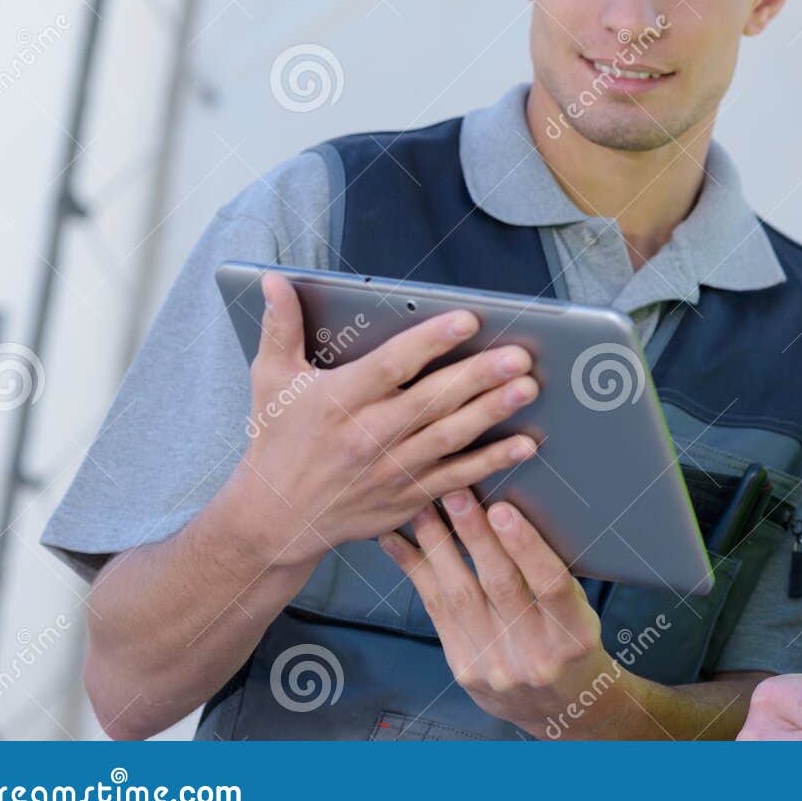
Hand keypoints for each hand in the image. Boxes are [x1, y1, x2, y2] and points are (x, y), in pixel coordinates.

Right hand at [224, 271, 542, 567]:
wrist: (274, 519)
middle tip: (519, 356)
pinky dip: (492, 462)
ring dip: (493, 413)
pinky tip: (524, 444)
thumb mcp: (272, 381)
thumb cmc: (277, 442)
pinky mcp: (408, 495)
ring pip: (451, 436)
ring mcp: (392, 468)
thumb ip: (281, 328)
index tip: (468, 320)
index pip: (393, 365)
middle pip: (433, 400)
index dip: (431, 341)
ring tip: (528, 388)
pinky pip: (457, 477)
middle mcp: (369, 434)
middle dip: (479, 377)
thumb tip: (275, 281)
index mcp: (340, 399)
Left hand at [378, 491, 617, 736]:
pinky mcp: (463, 669)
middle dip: (474, 536)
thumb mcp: (579, 611)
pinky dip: (416, 572)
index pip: (551, 586)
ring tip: (423, 508)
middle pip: (500, 587)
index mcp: (573, 635)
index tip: (504, 509)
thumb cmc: (569, 643)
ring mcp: (495, 665)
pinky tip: (399, 544)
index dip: (526, 547)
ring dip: (437, 548)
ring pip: (460, 597)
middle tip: (455, 493)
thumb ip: (552, 574)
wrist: (557, 706)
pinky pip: (436, 613)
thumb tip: (513, 512)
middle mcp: (534, 654)